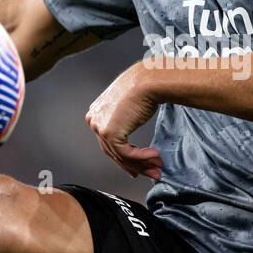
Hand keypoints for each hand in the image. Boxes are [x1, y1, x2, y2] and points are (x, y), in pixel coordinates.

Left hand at [85, 61, 163, 179]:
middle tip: (151, 172)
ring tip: (158, 168)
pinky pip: (127, 154)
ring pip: (121, 156)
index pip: (108, 141)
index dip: (124, 158)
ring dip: (142, 164)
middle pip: (114, 151)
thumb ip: (126, 118)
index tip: (136, 167)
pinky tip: (155, 156)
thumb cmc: (144, 86)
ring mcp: (100, 127)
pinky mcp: (110, 134)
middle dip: (135, 165)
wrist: (148, 81)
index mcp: (97, 112)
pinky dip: (142, 158)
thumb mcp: (130, 104)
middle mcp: (95, 120)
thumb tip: (134, 132)